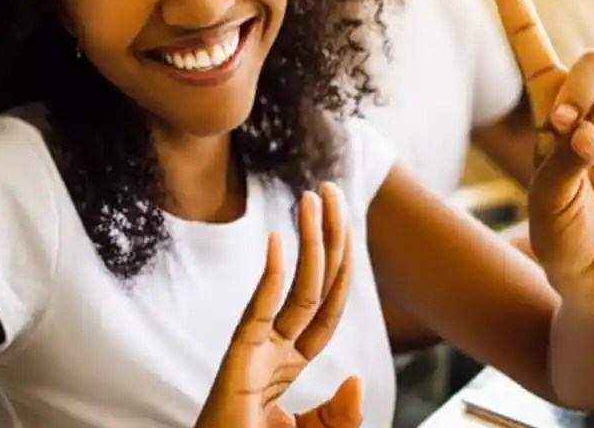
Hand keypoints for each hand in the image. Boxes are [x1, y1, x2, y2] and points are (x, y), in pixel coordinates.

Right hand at [197, 185, 360, 427]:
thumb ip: (340, 417)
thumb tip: (356, 379)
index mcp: (289, 363)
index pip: (326, 306)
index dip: (342, 266)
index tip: (348, 225)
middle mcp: (272, 350)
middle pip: (313, 285)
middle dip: (327, 236)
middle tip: (332, 189)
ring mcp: (255, 354)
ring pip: (293, 290)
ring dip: (308, 242)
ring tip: (315, 199)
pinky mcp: (236, 364)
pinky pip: (257, 314)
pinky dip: (269, 278)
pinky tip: (278, 242)